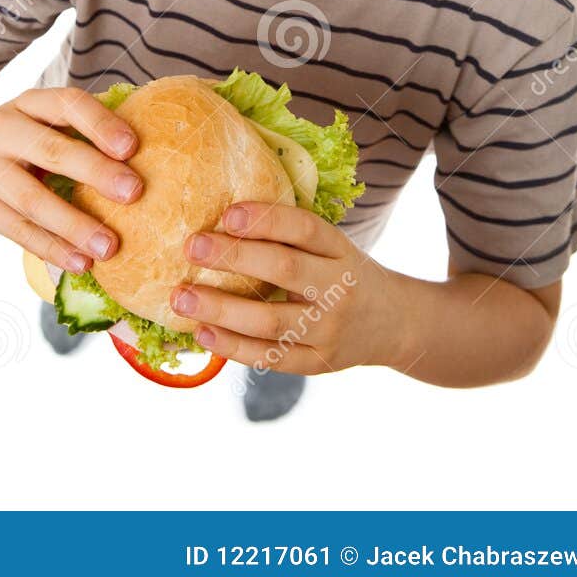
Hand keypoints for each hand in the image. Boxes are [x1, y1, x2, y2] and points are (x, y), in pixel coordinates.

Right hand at [0, 86, 141, 273]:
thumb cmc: (21, 136)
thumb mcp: (40, 118)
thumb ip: (82, 129)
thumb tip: (157, 146)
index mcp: (26, 103)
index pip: (65, 104)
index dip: (98, 123)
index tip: (133, 146)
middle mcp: (0, 130)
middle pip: (49, 149)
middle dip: (94, 171)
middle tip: (135, 193)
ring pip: (32, 198)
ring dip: (74, 224)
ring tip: (111, 247)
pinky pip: (17, 231)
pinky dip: (51, 248)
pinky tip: (81, 263)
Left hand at [169, 201, 401, 373]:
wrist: (395, 323)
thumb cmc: (342, 272)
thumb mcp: (331, 246)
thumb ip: (289, 235)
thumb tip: (217, 216)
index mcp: (340, 250)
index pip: (305, 227)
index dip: (266, 219)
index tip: (225, 214)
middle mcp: (339, 287)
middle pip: (285, 269)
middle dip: (233, 257)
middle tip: (190, 247)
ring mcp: (330, 329)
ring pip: (272, 320)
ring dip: (221, 309)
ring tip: (181, 298)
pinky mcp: (318, 362)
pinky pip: (272, 357)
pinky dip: (233, 347)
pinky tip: (202, 333)